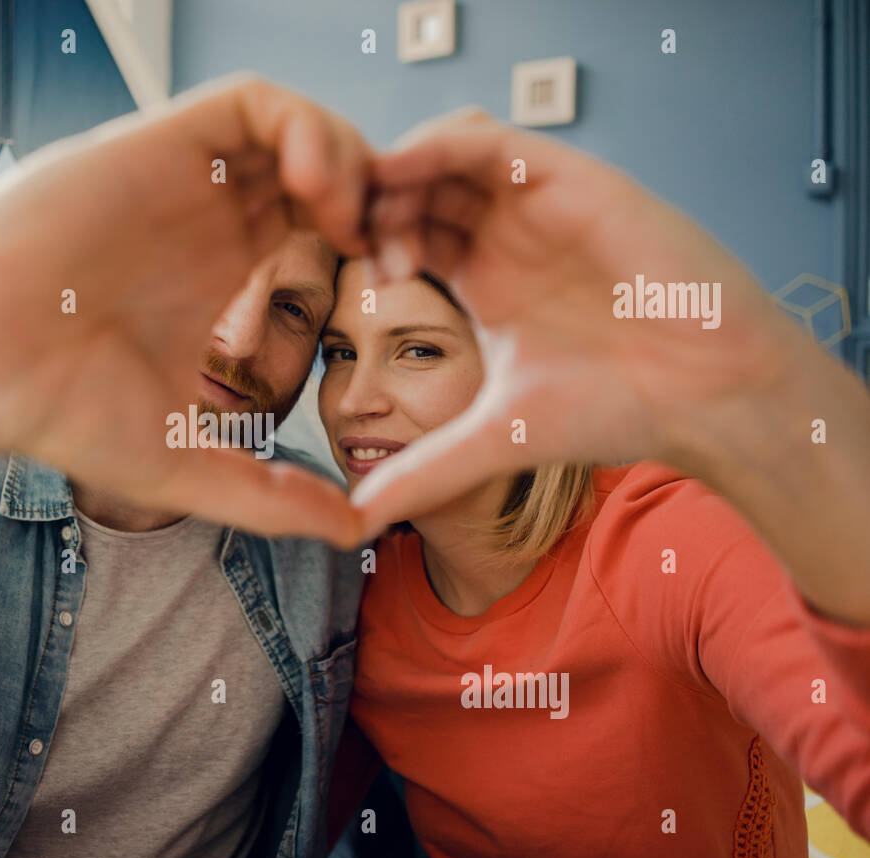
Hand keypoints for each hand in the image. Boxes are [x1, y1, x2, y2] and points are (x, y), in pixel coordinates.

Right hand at [0, 75, 373, 545]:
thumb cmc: (60, 414)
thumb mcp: (188, 465)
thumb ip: (271, 497)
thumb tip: (353, 528)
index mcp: (219, 269)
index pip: (319, 221)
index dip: (374, 240)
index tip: (396, 283)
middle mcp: (206, 214)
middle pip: (319, 165)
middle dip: (376, 192)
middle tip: (393, 245)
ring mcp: (183, 177)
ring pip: (294, 126)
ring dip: (348, 155)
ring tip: (356, 217)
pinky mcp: (154, 143)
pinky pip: (251, 103)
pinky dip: (303, 126)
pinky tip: (317, 186)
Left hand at [351, 107, 799, 531]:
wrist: (706, 393)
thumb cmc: (616, 410)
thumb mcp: (492, 437)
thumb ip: (423, 472)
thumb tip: (356, 521)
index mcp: (483, 278)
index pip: (404, 231)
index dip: (365, 241)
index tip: (353, 276)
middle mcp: (506, 234)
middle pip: (415, 183)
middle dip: (370, 201)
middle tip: (349, 234)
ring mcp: (536, 203)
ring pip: (444, 150)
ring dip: (397, 170)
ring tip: (374, 213)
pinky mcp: (569, 178)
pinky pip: (488, 137)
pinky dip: (437, 143)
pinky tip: (402, 175)